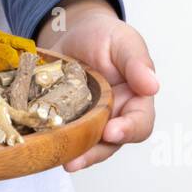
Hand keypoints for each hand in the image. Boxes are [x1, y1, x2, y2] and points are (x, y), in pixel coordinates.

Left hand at [41, 7, 158, 172]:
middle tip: (76, 160)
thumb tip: (152, 85)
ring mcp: (87, 121)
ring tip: (59, 159)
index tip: (112, 131)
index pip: (140, 124)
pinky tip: (39, 143)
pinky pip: (59, 134)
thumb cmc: (106, 36)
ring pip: (84, 145)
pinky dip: (51, 140)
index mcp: (135, 100)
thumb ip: (137, 62)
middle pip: (109, 144)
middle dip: (94, 153)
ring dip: (72, 154)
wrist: (74, 32)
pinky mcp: (64, 119)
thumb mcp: (124, 41)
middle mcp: (113, 117)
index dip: (128, 131)